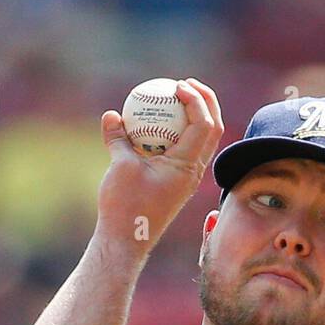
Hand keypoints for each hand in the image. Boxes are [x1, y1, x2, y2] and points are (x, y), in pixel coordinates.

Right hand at [95, 78, 224, 252]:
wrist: (127, 241)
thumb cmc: (125, 207)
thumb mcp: (119, 166)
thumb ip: (117, 137)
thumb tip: (111, 115)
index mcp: (187, 167)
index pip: (204, 125)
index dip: (196, 99)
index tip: (177, 85)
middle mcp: (194, 172)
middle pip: (212, 129)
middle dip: (205, 101)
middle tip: (185, 83)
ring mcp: (187, 177)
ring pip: (202, 140)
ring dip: (195, 115)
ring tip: (176, 97)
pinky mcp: (177, 182)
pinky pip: (184, 149)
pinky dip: (178, 131)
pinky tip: (159, 121)